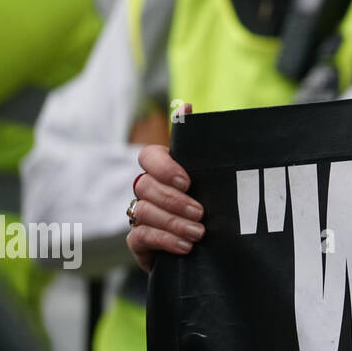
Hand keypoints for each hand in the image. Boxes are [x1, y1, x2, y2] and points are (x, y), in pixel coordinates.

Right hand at [126, 125, 202, 272]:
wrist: (212, 246)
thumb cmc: (212, 203)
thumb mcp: (212, 175)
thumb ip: (200, 145)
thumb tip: (187, 104)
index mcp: (164, 169)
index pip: (150, 157)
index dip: (165, 168)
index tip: (188, 181)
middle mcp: (148, 189)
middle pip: (146, 186)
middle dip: (174, 200)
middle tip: (200, 212)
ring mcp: (140, 214)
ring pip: (144, 211)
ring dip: (173, 223)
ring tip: (198, 233)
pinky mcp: (139, 241)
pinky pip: (141, 236)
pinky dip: (165, 240)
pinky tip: (186, 246)